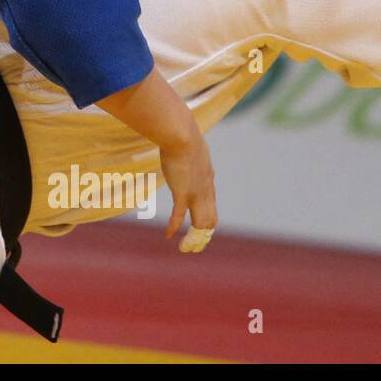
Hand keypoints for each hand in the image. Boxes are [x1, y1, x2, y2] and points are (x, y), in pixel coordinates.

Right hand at [159, 132, 217, 248]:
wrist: (181, 134)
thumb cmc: (182, 132)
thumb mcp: (188, 141)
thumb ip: (185, 146)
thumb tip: (177, 135)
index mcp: (207, 177)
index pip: (211, 203)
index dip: (207, 216)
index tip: (200, 226)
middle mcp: (206, 189)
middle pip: (211, 218)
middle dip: (204, 234)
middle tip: (195, 245)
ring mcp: (195, 192)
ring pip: (201, 222)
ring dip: (193, 238)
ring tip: (186, 247)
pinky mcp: (182, 193)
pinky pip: (179, 216)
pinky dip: (174, 227)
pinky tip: (169, 236)